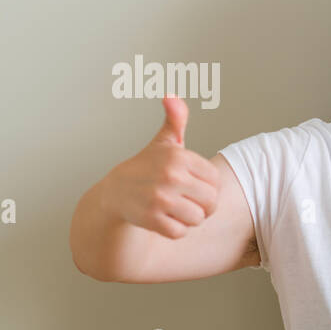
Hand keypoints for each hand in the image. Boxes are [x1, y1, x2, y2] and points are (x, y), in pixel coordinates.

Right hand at [101, 96, 221, 237]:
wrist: (114, 193)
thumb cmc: (147, 168)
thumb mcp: (163, 143)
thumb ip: (175, 121)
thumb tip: (171, 97)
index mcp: (179, 157)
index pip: (216, 181)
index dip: (207, 187)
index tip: (191, 184)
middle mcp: (170, 176)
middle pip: (211, 202)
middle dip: (202, 206)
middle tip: (184, 200)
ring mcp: (160, 198)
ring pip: (198, 219)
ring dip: (188, 219)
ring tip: (173, 209)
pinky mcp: (151, 219)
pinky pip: (181, 232)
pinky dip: (174, 230)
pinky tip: (162, 219)